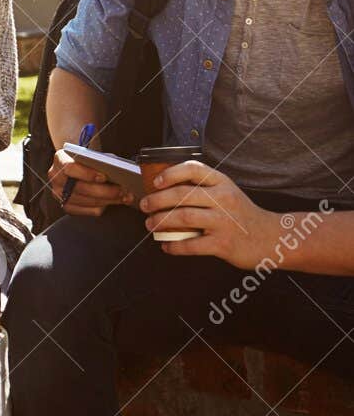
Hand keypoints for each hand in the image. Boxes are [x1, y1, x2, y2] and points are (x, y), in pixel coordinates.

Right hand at [48, 146, 134, 216]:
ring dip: (108, 200)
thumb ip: (99, 161)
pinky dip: (103, 207)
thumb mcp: (90, 155)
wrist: (77, 167)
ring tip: (125, 197)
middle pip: (80, 188)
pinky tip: (115, 202)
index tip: (104, 176)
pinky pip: (87, 211)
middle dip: (104, 190)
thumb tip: (116, 170)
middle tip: (122, 190)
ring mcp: (59, 194)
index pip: (69, 167)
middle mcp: (55, 178)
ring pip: (86, 201)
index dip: (87, 173)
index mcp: (59, 159)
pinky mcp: (67, 207)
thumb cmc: (87, 160)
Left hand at [141, 160, 280, 268]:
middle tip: (144, 205)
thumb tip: (168, 189)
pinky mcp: (223, 244)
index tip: (155, 181)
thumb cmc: (243, 215)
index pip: (193, 169)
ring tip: (150, 224)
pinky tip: (167, 247)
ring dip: (161, 221)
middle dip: (157, 200)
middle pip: (182, 194)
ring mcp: (223, 222)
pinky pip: (192, 245)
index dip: (170, 173)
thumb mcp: (228, 192)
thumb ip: (205, 188)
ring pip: (184, 217)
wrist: (271, 238)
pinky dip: (175, 246)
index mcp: (222, 183)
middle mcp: (223, 199)